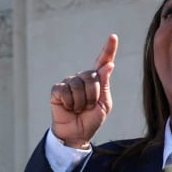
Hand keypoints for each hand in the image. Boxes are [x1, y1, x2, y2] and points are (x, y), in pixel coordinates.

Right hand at [49, 34, 117, 148]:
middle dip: (92, 95)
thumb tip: (109, 65)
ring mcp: (69, 82)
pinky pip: (65, 91)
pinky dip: (69, 103)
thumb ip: (105, 85)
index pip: (103, 62)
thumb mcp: (104, 104)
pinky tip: (68, 107)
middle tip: (88, 107)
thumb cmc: (91, 120)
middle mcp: (83, 78)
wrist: (76, 134)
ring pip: (78, 85)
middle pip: (91, 77)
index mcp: (97, 81)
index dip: (108, 49)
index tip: (113, 37)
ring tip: (78, 109)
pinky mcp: (58, 89)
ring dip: (81, 102)